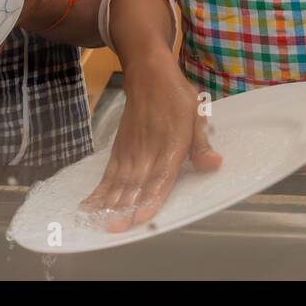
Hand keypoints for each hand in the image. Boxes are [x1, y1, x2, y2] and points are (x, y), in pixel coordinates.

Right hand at [79, 54, 221, 231]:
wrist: (149, 76)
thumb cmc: (177, 99)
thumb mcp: (197, 115)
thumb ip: (202, 144)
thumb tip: (215, 164)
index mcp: (171, 146)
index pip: (160, 177)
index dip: (150, 198)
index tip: (140, 216)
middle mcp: (148, 151)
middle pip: (135, 184)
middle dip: (125, 208)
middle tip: (114, 228)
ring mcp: (131, 151)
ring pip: (119, 181)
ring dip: (109, 203)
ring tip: (101, 223)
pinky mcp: (119, 150)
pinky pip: (108, 174)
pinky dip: (99, 190)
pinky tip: (90, 206)